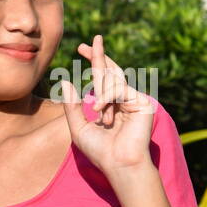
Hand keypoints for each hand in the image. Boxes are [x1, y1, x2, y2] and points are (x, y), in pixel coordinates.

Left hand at [58, 33, 154, 175]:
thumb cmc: (100, 151)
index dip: (95, 61)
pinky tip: (100, 111)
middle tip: (89, 41)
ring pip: (114, 81)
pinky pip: (119, 90)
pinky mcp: (141, 102)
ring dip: (101, 94)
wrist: (118, 164)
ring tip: (97, 112)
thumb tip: (65, 81)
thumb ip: (72, 105)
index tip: (82, 49)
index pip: (102, 78)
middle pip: (111, 71)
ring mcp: (134, 100)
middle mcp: (123, 100)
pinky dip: (106, 98)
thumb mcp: (78, 127)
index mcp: (110, 104)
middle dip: (99, 56)